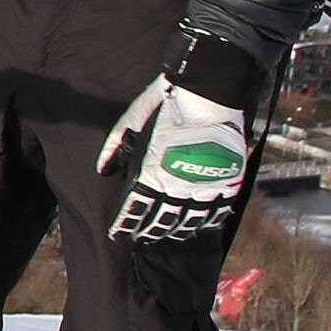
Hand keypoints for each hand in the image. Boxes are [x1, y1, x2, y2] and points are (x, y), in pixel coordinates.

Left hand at [98, 75, 249, 242]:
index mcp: (153, 174)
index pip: (136, 209)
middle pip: (162, 220)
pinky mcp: (227, 181)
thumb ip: (114, 146)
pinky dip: (209, 219)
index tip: (119, 232)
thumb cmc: (167, 103)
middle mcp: (178, 186)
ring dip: (179, 229)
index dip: (126, 223)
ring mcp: (204, 186)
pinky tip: (203, 223)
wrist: (209, 94)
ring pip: (190, 220)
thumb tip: (104, 169)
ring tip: (172, 234)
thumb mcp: (130, 119)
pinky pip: (218, 209)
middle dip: (151, 230)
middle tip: (144, 236)